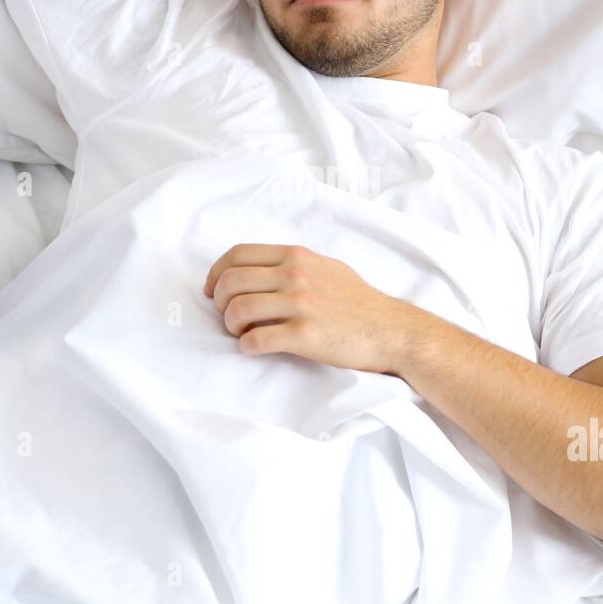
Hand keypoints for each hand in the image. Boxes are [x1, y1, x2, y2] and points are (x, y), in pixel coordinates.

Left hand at [203, 242, 409, 373]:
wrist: (389, 331)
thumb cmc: (358, 302)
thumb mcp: (326, 267)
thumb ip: (293, 264)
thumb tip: (259, 270)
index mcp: (296, 256)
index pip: (237, 254)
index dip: (216, 273)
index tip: (213, 291)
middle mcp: (295, 275)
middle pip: (231, 282)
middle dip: (220, 303)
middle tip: (230, 318)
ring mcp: (300, 304)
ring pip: (238, 310)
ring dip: (231, 326)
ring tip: (242, 334)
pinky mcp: (305, 334)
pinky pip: (256, 340)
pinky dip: (247, 347)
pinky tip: (255, 348)